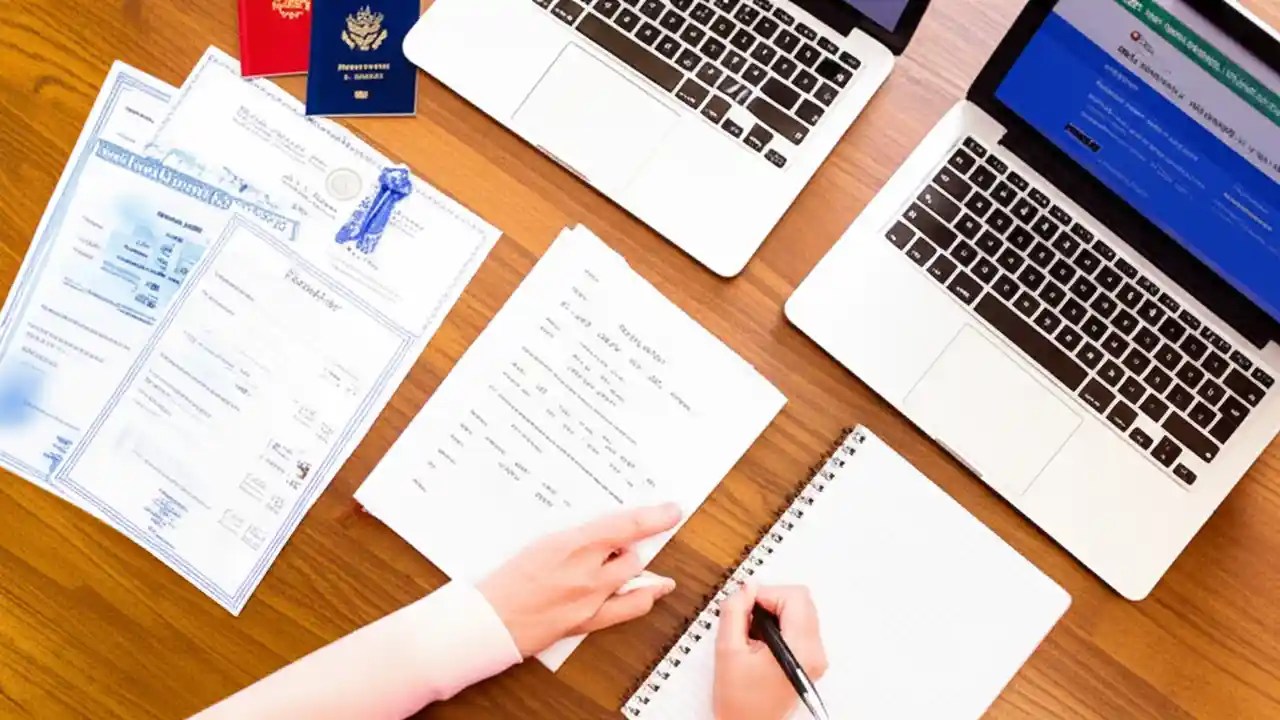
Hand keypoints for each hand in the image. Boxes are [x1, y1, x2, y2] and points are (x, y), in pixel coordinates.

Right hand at [477, 503, 681, 656]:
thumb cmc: (503, 579)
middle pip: (632, 555)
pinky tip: (650, 590)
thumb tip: (602, 531)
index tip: (672, 510)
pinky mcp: (587, 622)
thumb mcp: (538, 543)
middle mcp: (585, 573)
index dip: (653, 517)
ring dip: (631, 569)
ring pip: (633, 579)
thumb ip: (574, 536)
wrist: (486, 621)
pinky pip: (629, 608)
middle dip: (627, 547)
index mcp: (570, 545)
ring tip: (622, 564)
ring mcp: (589, 601)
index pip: (625, 527)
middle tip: (617, 544)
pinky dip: (643, 597)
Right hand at [713, 583, 828, 719]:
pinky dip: (780, 625)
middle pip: (801, 601)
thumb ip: (735, 610)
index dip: (767, 593)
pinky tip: (761, 643)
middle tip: (747, 621)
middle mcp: (816, 651)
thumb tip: (747, 587)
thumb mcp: (727, 649)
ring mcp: (816, 657)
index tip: (746, 606)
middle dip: (771, 602)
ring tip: (753, 636)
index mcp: (800, 648)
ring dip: (775, 613)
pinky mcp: (811, 660)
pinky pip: (799, 626)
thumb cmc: (738, 700)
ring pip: (800, 611)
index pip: (795, 596)